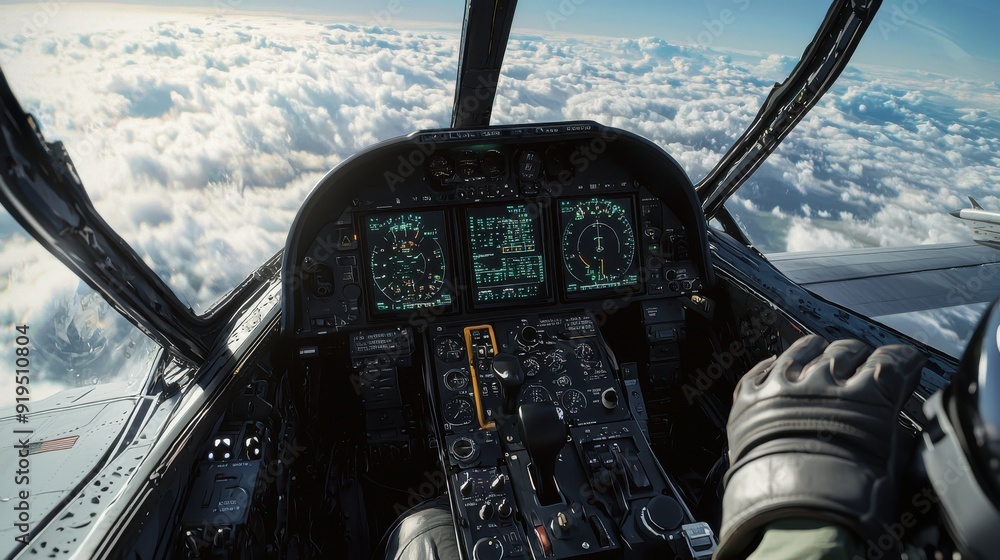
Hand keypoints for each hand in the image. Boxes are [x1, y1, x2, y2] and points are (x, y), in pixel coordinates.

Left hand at [715, 335, 924, 558]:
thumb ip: (894, 427)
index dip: (901, 358)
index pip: (891, 361)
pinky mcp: (750, 400)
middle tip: (862, 362)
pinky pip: (760, 370)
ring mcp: (783, 388)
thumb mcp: (892, 461)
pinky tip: (777, 366)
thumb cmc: (849, 501)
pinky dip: (772, 366)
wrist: (795, 519)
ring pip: (802, 350)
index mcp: (869, 396)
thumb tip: (896, 417)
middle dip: (859, 355)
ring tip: (819, 353)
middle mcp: (825, 382)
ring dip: (815, 350)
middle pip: (845, 351)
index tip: (904, 360)